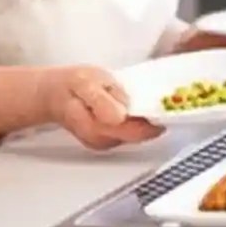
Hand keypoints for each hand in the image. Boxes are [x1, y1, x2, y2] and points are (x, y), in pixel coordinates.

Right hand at [36, 66, 163, 150]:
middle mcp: (105, 140)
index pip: (138, 132)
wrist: (54, 94)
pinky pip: (132, 132)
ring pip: (138, 134)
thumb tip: (121, 115)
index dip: (157, 119)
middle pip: (142, 135)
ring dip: (149, 119)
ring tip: (158, 100)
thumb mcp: (85, 84)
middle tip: (170, 99)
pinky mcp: (109, 139)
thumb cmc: (71, 86)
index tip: (171, 105)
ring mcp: (107, 142)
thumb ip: (102, 101)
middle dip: (156, 118)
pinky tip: (142, 106)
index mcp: (100, 127)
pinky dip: (141, 119)